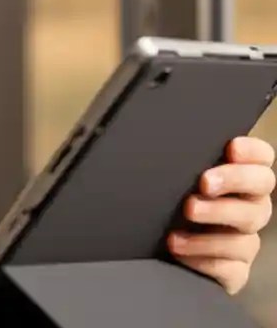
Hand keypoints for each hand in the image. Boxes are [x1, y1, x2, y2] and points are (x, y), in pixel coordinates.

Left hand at [167, 136, 275, 293]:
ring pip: (246, 231)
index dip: (253, 151)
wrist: (151, 252)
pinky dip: (204, 257)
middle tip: (203, 182)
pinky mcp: (233, 271)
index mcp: (239, 179)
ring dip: (215, 220)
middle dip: (233, 181)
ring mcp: (244, 240)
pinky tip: (180, 250)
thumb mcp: (170, 180)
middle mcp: (250, 207)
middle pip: (261, 189)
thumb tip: (161, 142)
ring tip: (186, 214)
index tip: (232, 148)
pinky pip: (231, 267)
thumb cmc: (163, 205)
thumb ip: (181, 163)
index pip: (262, 157)